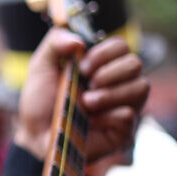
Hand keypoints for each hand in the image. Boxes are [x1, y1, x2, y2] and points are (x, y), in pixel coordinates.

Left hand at [15, 29, 147, 162]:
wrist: (35, 134)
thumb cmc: (40, 101)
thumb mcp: (40, 66)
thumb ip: (55, 43)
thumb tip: (80, 41)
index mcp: (100, 65)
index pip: (121, 46)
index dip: (104, 53)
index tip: (81, 66)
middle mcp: (117, 83)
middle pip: (135, 63)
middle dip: (108, 72)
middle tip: (87, 84)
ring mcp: (122, 106)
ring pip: (141, 87)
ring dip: (110, 93)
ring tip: (86, 102)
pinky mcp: (123, 131)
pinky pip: (130, 116)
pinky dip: (109, 116)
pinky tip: (93, 121)